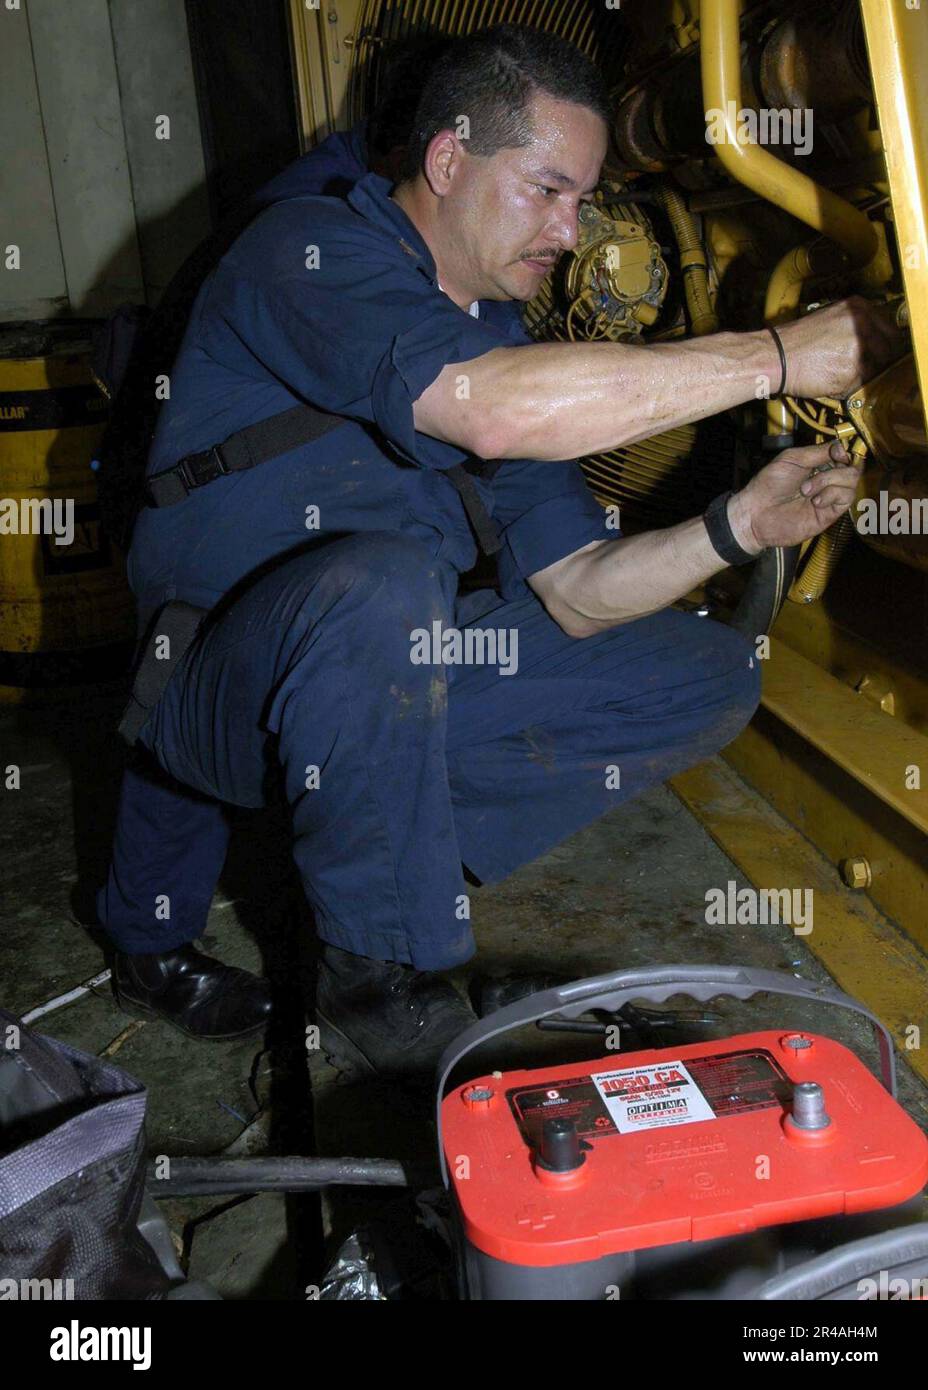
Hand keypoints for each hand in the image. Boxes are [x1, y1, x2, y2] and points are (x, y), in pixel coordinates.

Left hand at [728, 440, 860, 550]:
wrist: (757, 513)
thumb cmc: (768, 485)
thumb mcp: (792, 459)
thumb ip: (818, 452)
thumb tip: (842, 447)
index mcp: (817, 464)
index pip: (844, 454)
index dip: (844, 452)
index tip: (836, 453)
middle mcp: (826, 480)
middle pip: (852, 467)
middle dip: (835, 469)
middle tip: (814, 474)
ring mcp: (829, 497)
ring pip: (852, 481)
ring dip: (829, 481)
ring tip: (806, 491)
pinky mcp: (830, 513)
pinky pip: (846, 498)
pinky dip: (831, 495)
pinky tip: (815, 502)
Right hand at [774, 296, 906, 398]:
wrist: (775, 356)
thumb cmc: (796, 340)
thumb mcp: (830, 318)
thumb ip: (855, 326)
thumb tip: (873, 343)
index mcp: (859, 308)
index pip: (890, 331)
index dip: (883, 346)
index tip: (875, 356)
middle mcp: (864, 324)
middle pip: (888, 350)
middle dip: (875, 363)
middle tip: (856, 370)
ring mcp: (861, 346)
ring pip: (876, 369)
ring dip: (861, 376)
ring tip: (839, 375)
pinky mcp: (853, 370)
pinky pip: (861, 384)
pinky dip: (849, 387)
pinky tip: (831, 381)